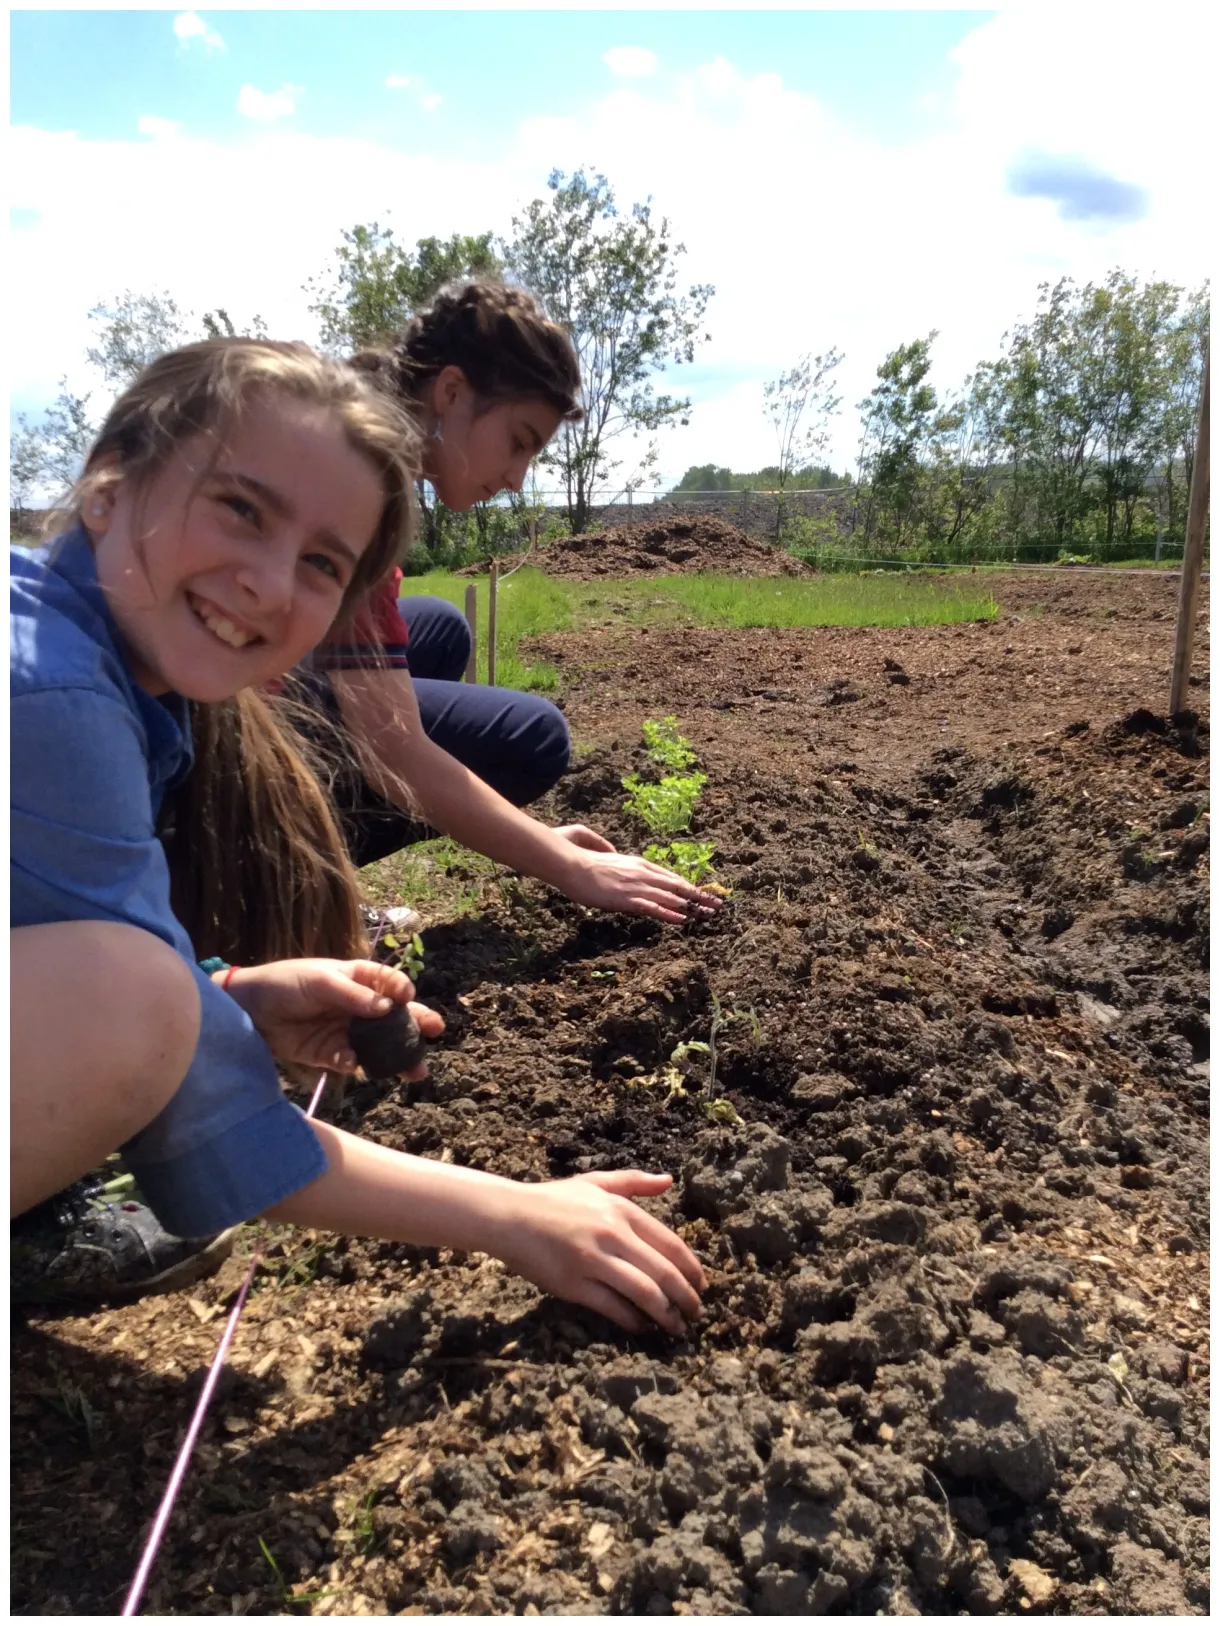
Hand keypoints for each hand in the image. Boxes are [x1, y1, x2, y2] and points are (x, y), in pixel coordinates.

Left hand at [220, 959, 444, 1073]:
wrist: (248, 1010)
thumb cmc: (286, 983)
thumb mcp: (319, 981)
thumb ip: (353, 995)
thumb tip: (388, 1008)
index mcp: (357, 979)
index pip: (389, 983)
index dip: (402, 990)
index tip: (408, 998)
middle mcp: (358, 1007)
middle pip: (393, 1017)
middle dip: (415, 1025)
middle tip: (435, 1032)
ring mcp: (346, 1031)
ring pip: (379, 1045)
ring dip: (397, 1056)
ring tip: (415, 1070)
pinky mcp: (331, 1054)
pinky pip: (352, 1061)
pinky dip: (358, 1064)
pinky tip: (358, 1065)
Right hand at [494, 1169, 706, 1334]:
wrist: (510, 1216)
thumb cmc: (553, 1199)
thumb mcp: (595, 1182)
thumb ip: (634, 1182)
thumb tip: (669, 1181)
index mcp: (621, 1210)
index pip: (670, 1244)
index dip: (691, 1269)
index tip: (702, 1286)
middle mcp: (613, 1234)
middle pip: (663, 1272)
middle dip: (686, 1298)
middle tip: (696, 1314)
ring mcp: (594, 1261)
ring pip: (644, 1293)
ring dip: (666, 1314)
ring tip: (676, 1327)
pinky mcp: (574, 1284)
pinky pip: (613, 1307)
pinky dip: (633, 1320)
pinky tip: (642, 1327)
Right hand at [552, 828, 721, 923]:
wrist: (570, 864)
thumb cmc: (583, 859)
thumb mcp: (604, 855)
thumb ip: (615, 856)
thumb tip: (616, 856)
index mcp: (639, 864)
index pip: (670, 877)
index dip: (688, 886)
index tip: (702, 893)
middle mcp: (643, 873)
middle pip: (677, 886)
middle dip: (699, 896)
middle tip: (717, 904)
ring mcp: (636, 885)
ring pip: (671, 897)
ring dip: (692, 906)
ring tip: (709, 914)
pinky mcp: (627, 898)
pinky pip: (653, 907)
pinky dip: (669, 913)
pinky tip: (683, 919)